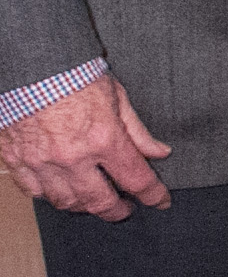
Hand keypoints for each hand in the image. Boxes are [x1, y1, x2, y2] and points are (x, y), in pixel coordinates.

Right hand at [0, 76, 169, 218]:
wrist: (34, 65)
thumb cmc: (77, 76)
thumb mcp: (119, 98)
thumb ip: (138, 132)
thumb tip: (159, 153)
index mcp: (104, 139)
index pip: (136, 179)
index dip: (153, 195)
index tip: (161, 202)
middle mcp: (73, 157)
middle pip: (99, 202)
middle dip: (117, 211)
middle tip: (125, 209)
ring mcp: (42, 162)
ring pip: (65, 202)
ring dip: (84, 206)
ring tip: (95, 201)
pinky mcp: (18, 160)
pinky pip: (34, 192)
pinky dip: (51, 196)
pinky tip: (62, 190)